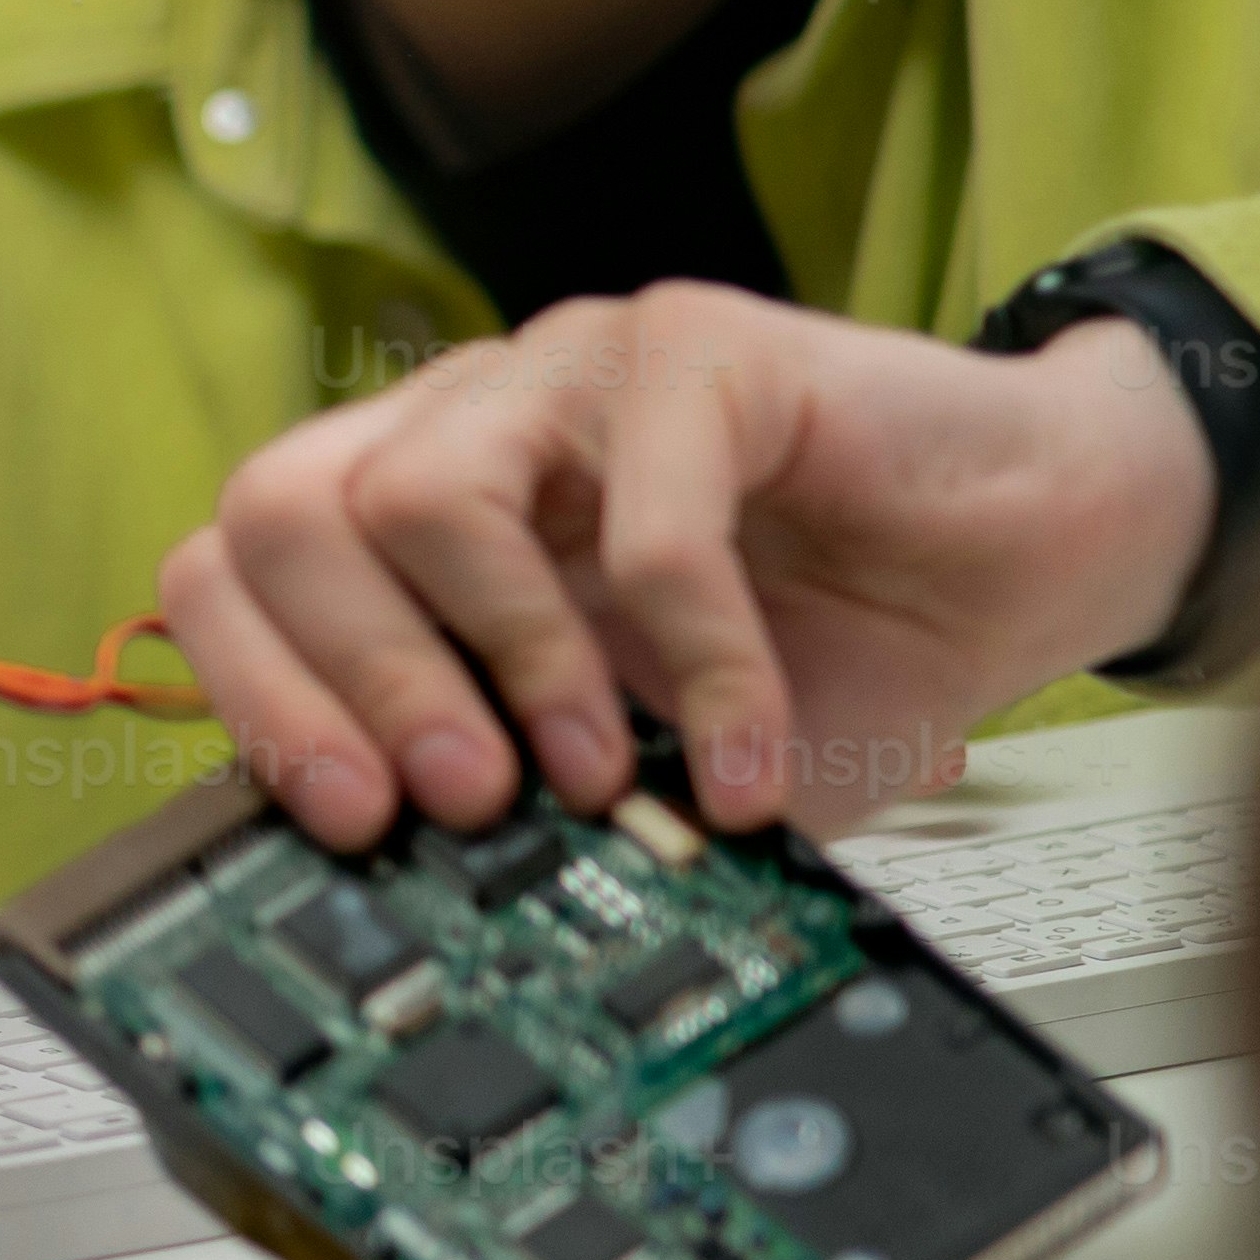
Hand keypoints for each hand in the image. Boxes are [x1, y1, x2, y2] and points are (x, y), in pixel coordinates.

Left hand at [156, 295, 1214, 848]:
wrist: (1028, 551)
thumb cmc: (827, 647)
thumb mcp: (642, 762)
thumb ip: (527, 802)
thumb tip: (421, 912)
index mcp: (408, 514)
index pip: (232, 566)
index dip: (261, 693)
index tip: (347, 817)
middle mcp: (463, 423)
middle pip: (285, 513)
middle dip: (353, 682)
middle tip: (457, 800)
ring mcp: (569, 370)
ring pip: (423, 494)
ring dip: (505, 663)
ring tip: (593, 775)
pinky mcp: (699, 347)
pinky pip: (651, 517)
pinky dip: (696, 665)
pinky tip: (744, 760)